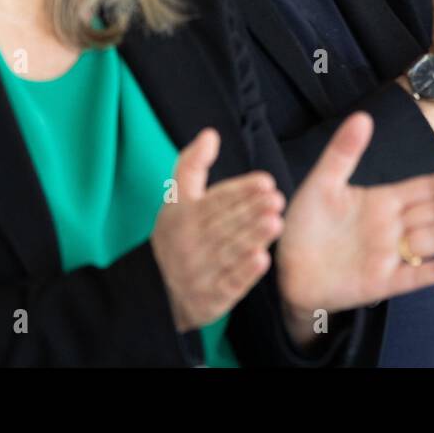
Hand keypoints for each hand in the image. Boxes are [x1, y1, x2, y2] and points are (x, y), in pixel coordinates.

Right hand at [151, 128, 284, 332]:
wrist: (155, 289)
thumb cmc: (178, 233)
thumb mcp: (178, 198)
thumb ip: (192, 164)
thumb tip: (210, 134)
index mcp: (182, 216)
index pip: (215, 200)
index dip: (240, 190)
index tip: (266, 181)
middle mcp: (188, 244)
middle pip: (224, 225)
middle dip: (252, 211)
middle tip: (277, 200)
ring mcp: (197, 272)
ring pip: (228, 252)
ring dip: (252, 238)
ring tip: (276, 223)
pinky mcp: (208, 298)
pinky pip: (227, 284)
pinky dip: (245, 274)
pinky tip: (263, 259)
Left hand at [275, 113, 433, 344]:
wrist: (286, 268)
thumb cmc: (306, 224)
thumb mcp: (322, 182)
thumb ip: (344, 151)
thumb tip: (363, 116)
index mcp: (383, 202)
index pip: (424, 188)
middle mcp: (392, 228)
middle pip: (433, 212)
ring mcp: (389, 256)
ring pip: (430, 240)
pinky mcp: (379, 283)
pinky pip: (412, 277)